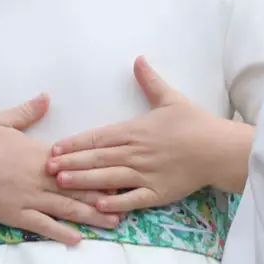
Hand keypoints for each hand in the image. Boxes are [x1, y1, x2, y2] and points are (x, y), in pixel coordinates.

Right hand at [0, 94, 120, 244]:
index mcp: (41, 154)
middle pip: (78, 188)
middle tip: (129, 201)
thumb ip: (28, 110)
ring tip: (113, 222)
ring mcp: (30, 198)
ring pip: (66, 209)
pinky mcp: (16, 215)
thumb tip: (46, 97)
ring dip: (91, 216)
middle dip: (104, 195)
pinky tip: (77, 239)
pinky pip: (43, 225)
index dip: (100, 168)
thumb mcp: (3, 120)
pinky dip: (61, 232)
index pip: (77, 162)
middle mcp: (41, 177)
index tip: (121, 170)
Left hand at [46, 57, 233, 212]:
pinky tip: (98, 205)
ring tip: (62, 183)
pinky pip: (132, 199)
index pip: (98, 137)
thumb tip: (138, 59)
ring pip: (109, 178)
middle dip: (71, 162)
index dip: (75, 143)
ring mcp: (145, 174)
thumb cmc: (194, 123)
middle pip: (97, 158)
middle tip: (46, 167)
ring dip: (84, 181)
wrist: (217, 148)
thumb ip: (150, 81)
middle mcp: (135, 153)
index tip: (55, 147)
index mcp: (135, 130)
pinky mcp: (157, 193)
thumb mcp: (170, 98)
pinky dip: (115, 202)